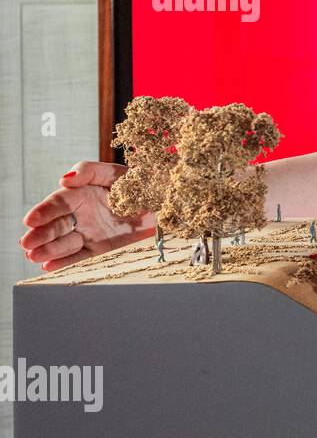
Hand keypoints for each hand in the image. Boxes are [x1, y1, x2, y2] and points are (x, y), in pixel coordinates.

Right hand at [17, 161, 154, 270]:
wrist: (168, 203)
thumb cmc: (142, 183)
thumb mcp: (117, 172)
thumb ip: (90, 171)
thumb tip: (64, 179)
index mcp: (82, 194)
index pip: (58, 203)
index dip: (44, 211)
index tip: (31, 220)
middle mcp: (81, 214)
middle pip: (56, 225)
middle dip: (40, 235)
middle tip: (27, 244)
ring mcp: (90, 233)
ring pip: (65, 242)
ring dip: (48, 250)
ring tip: (34, 256)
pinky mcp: (101, 249)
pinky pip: (82, 257)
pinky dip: (66, 262)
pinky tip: (49, 266)